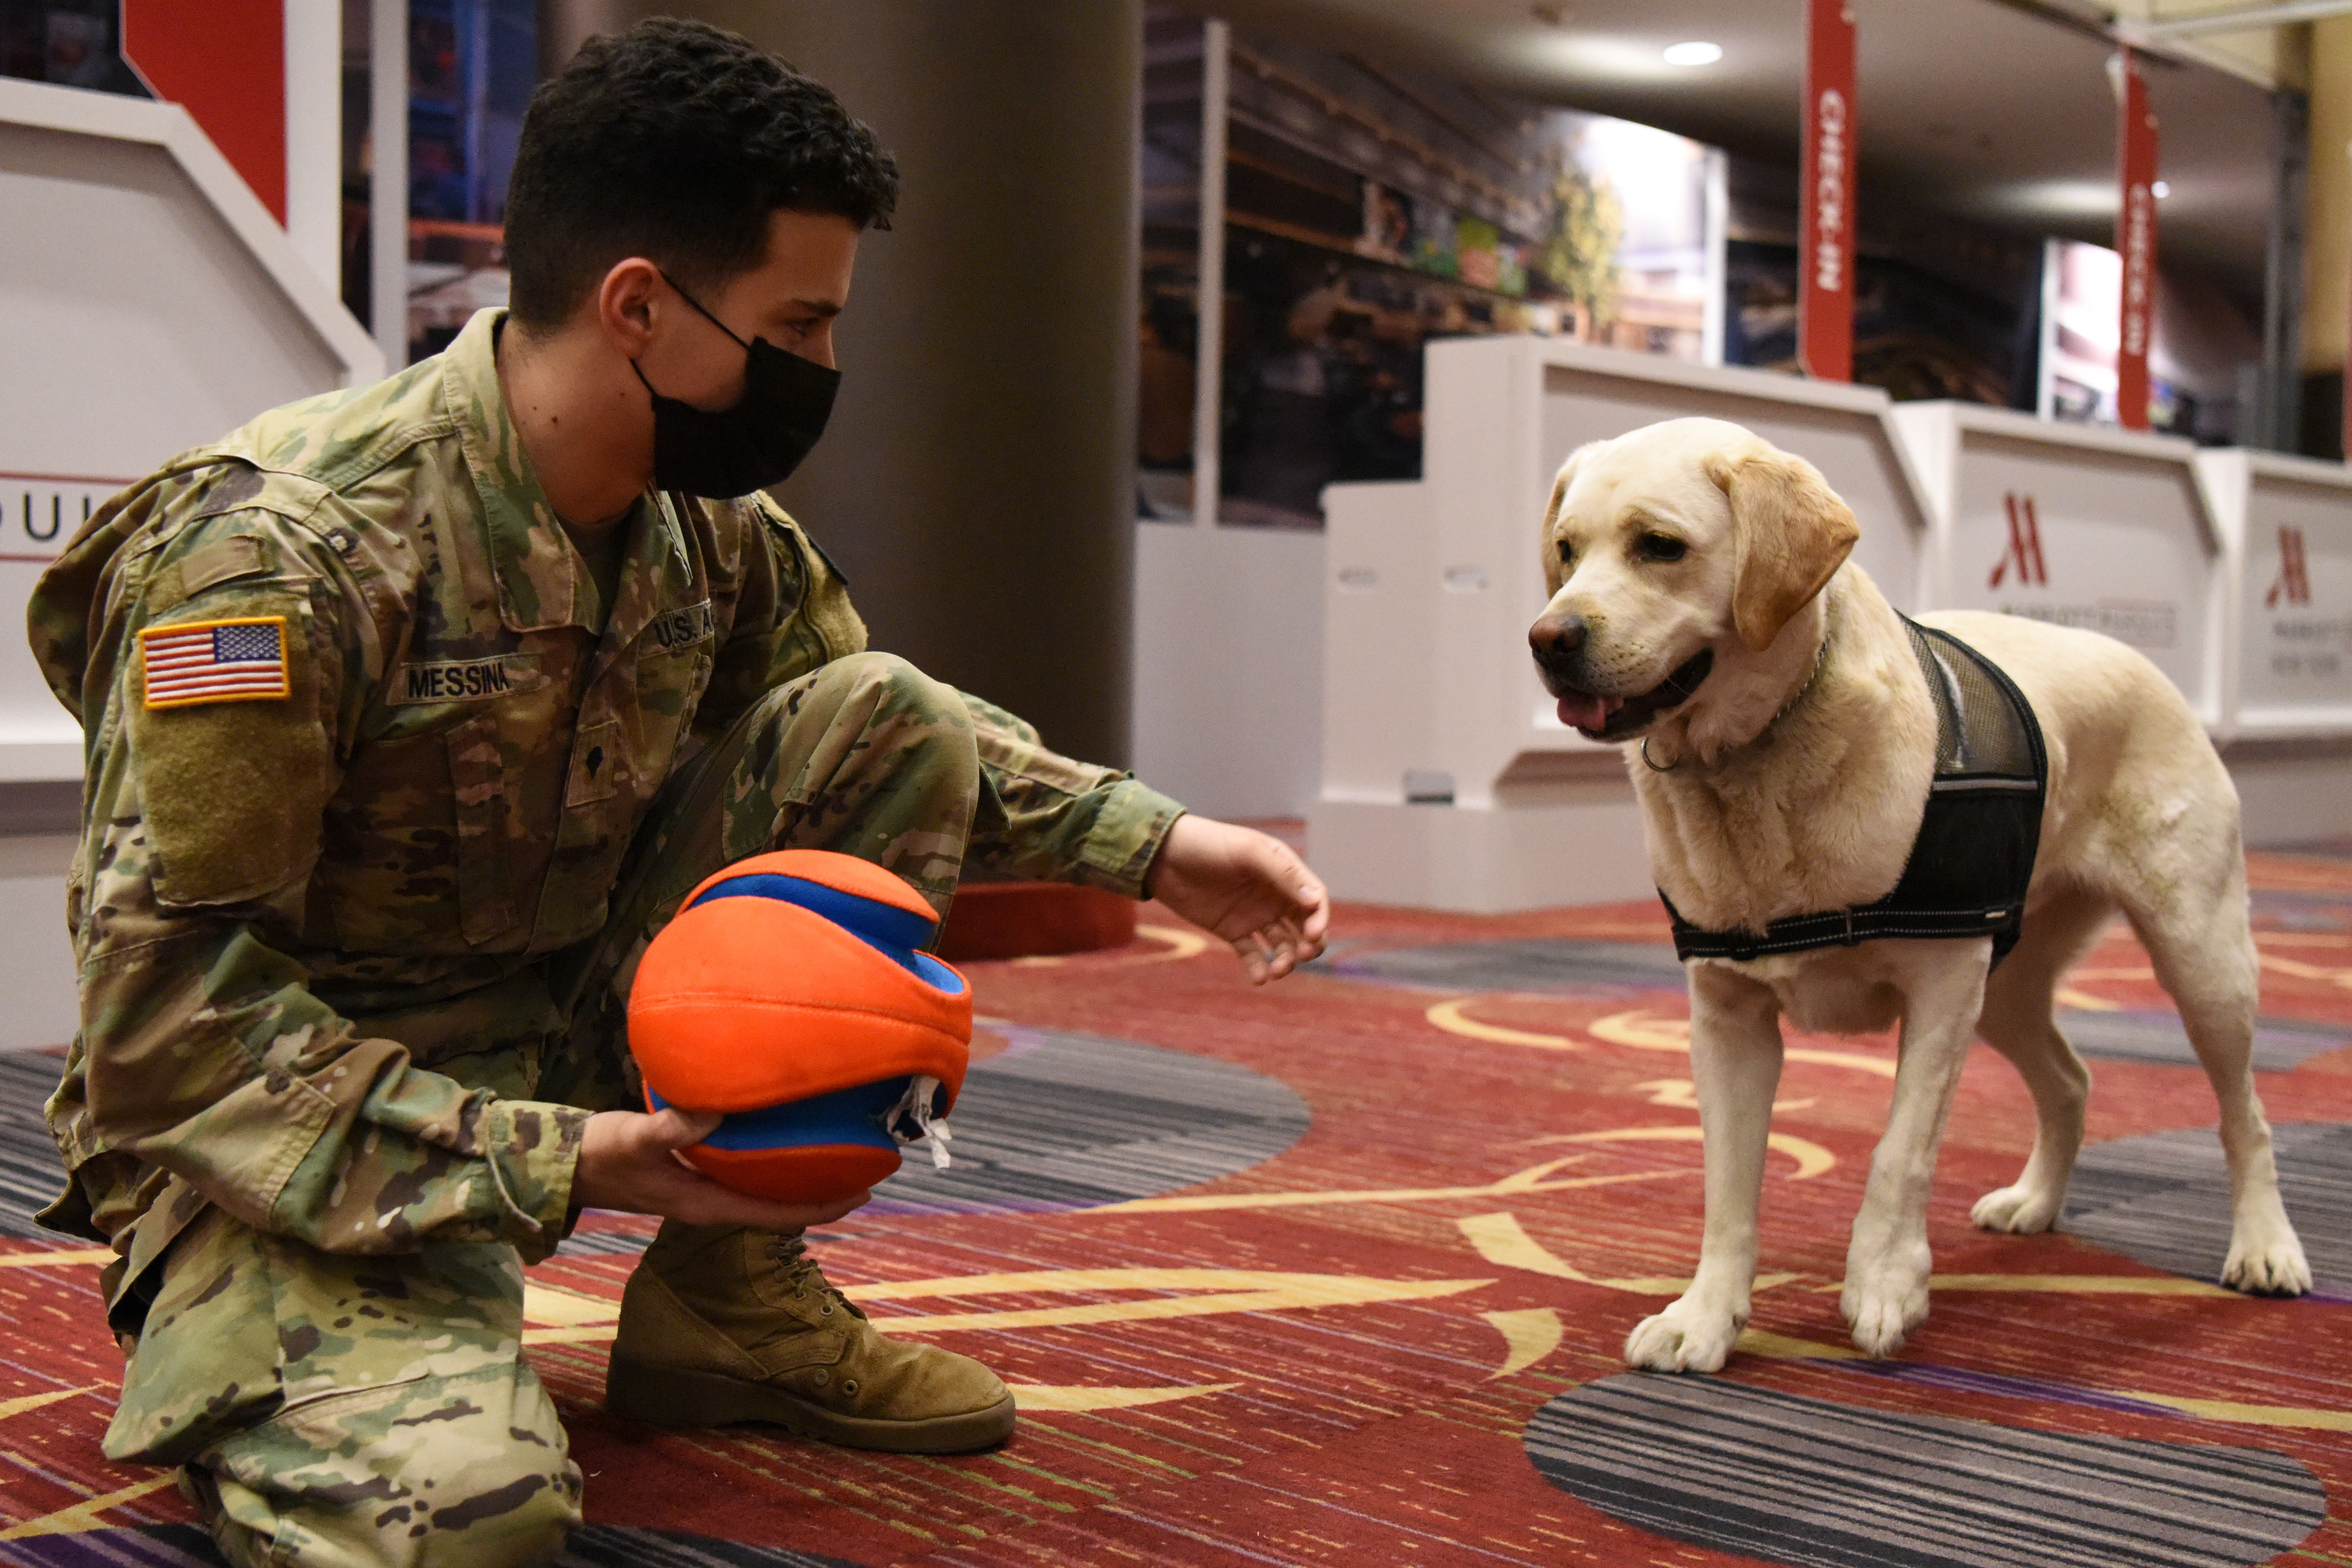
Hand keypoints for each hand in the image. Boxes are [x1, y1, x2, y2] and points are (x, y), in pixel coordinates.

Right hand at [571, 1107, 870, 1230]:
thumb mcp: (634, 1139)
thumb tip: (716, 1112)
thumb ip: (672, 1128)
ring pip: (766, 1186)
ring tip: (840, 1142)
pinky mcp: (695, 1170)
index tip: (865, 1190)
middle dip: (824, 1188)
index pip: (779, 1214)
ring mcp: (704, 1188)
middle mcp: (713, 1202)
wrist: (563, 1162)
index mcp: (707, 1205)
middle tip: (868, 1161)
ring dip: (800, 1170)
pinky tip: (785, 1127)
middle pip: (782, 1203)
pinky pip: (747, 1169)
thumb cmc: (599, 1154)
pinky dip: (772, 1155)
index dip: (824, 1206)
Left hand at [1144, 814, 1328, 982]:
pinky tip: (1260, 978)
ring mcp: (1254, 915)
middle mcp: (1274, 896)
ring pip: (1282, 945)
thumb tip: (1315, 902)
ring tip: (1276, 971)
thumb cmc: (1208, 845)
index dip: (1319, 919)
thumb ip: (1281, 874)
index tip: (1312, 935)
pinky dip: (1259, 968)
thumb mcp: (1246, 852)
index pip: (1314, 899)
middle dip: (1309, 945)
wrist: (1163, 856)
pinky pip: (1253, 955)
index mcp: (1283, 872)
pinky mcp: (1233, 931)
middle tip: (1300, 955)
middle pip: (1304, 926)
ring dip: (1285, 960)